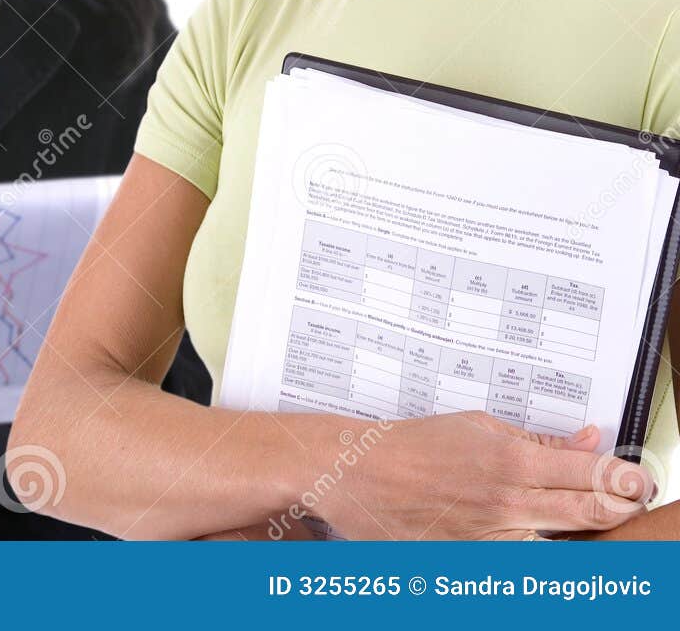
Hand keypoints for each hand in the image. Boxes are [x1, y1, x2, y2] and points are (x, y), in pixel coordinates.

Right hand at [312, 412, 652, 539]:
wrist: (353, 475)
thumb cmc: (407, 446)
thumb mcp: (475, 427)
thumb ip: (534, 440)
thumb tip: (584, 441)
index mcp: (508, 463)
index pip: (592, 476)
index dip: (626, 479)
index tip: (637, 479)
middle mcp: (505, 505)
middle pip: (591, 515)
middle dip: (619, 506)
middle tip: (629, 497)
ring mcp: (491, 540)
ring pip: (561, 545)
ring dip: (575, 531)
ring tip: (570, 514)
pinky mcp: (472, 563)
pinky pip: (521, 562)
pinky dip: (533, 548)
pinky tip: (525, 534)